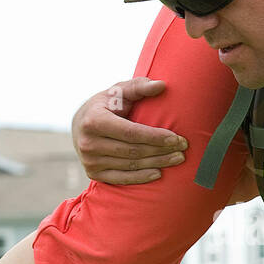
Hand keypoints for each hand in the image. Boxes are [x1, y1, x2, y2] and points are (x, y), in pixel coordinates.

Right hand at [71, 78, 188, 184]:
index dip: (155, 137)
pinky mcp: (93, 173)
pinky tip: (159, 173)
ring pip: (130, 165)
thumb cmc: (106, 105)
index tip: (176, 138)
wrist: (80, 125)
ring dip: (157, 163)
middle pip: (133, 150)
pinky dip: (141, 177)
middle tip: (182, 148)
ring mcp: (90, 160)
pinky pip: (122, 178)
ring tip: (177, 158)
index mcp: (94, 120)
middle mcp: (89, 142)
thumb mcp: (119, 92)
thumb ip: (139, 86)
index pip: (131, 132)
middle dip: (161, 150)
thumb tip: (161, 85)